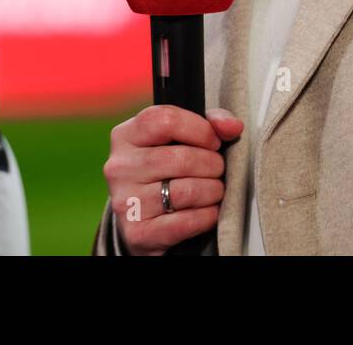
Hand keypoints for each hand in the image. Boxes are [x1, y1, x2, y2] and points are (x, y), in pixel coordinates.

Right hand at [103, 104, 243, 254]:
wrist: (144, 221)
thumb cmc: (167, 171)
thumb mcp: (179, 139)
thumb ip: (209, 123)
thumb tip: (232, 126)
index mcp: (126, 136)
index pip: (166, 120)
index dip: (200, 129)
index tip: (214, 142)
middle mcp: (120, 167)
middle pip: (181, 158)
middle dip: (212, 164)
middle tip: (218, 170)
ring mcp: (125, 202)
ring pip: (187, 191)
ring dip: (213, 191)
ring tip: (214, 190)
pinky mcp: (137, 232)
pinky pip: (186, 222)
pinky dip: (206, 216)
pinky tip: (208, 212)